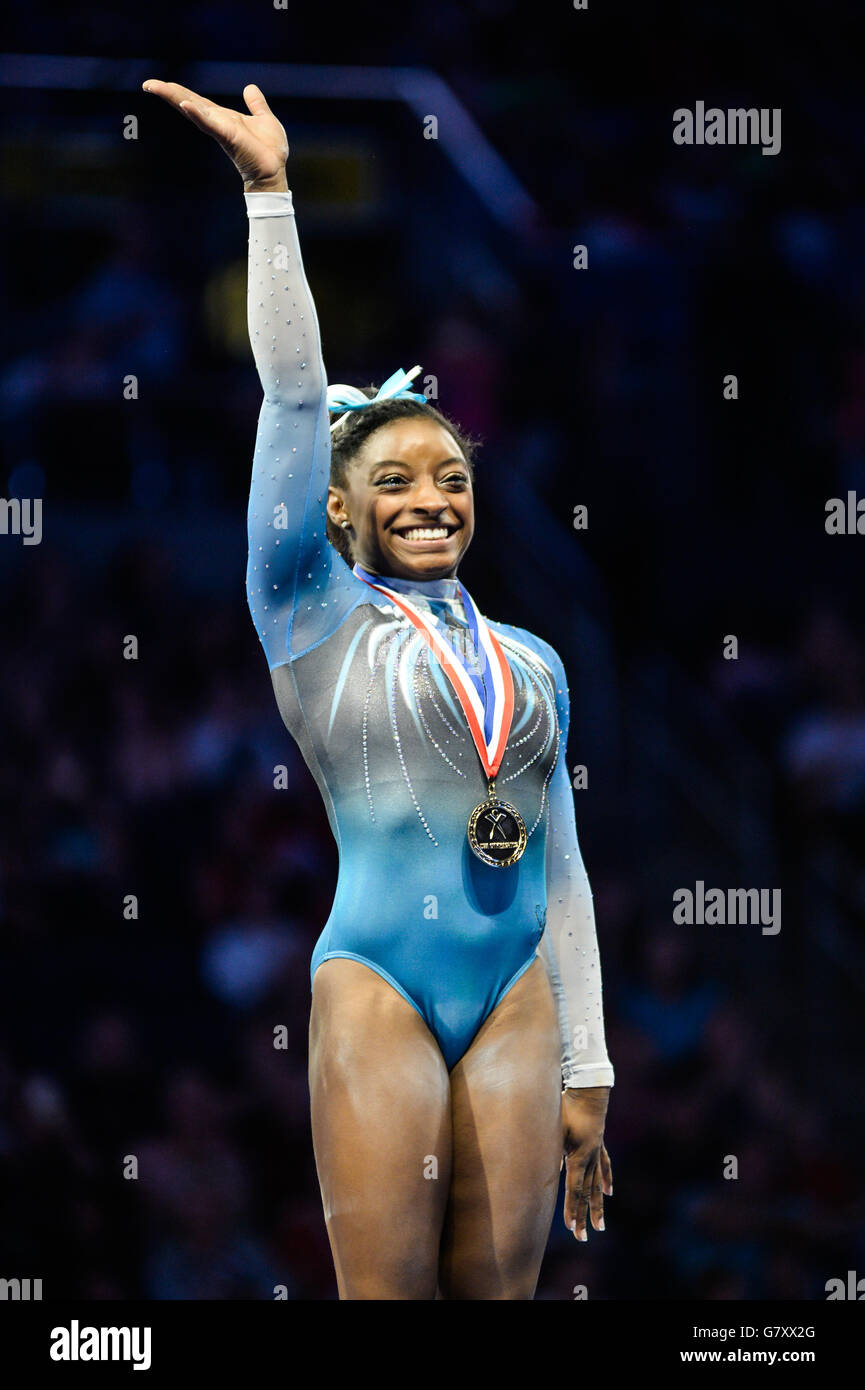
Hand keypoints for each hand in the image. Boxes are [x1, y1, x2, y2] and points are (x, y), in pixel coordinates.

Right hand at [141, 80, 288, 190]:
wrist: (274, 170)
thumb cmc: (269, 150)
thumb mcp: (263, 118)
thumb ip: (256, 103)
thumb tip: (249, 88)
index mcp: (222, 117)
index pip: (196, 101)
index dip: (178, 92)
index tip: (158, 84)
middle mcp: (216, 122)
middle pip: (187, 103)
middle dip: (168, 93)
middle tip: (147, 84)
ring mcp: (220, 129)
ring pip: (193, 111)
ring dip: (175, 98)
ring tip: (156, 88)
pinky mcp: (228, 137)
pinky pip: (210, 123)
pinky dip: (198, 114)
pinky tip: (185, 104)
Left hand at [561, 1085, 612, 1240]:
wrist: (588, 1088)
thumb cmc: (566, 1106)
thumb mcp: (553, 1126)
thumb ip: (548, 1148)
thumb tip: (540, 1167)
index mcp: (578, 1156)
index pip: (574, 1190)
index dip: (572, 1210)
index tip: (570, 1228)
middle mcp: (590, 1158)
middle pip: (586, 1193)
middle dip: (583, 1216)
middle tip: (582, 1237)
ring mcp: (596, 1152)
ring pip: (597, 1185)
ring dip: (597, 1206)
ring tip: (601, 1225)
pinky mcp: (598, 1143)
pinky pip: (604, 1166)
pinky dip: (606, 1179)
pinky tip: (609, 1192)